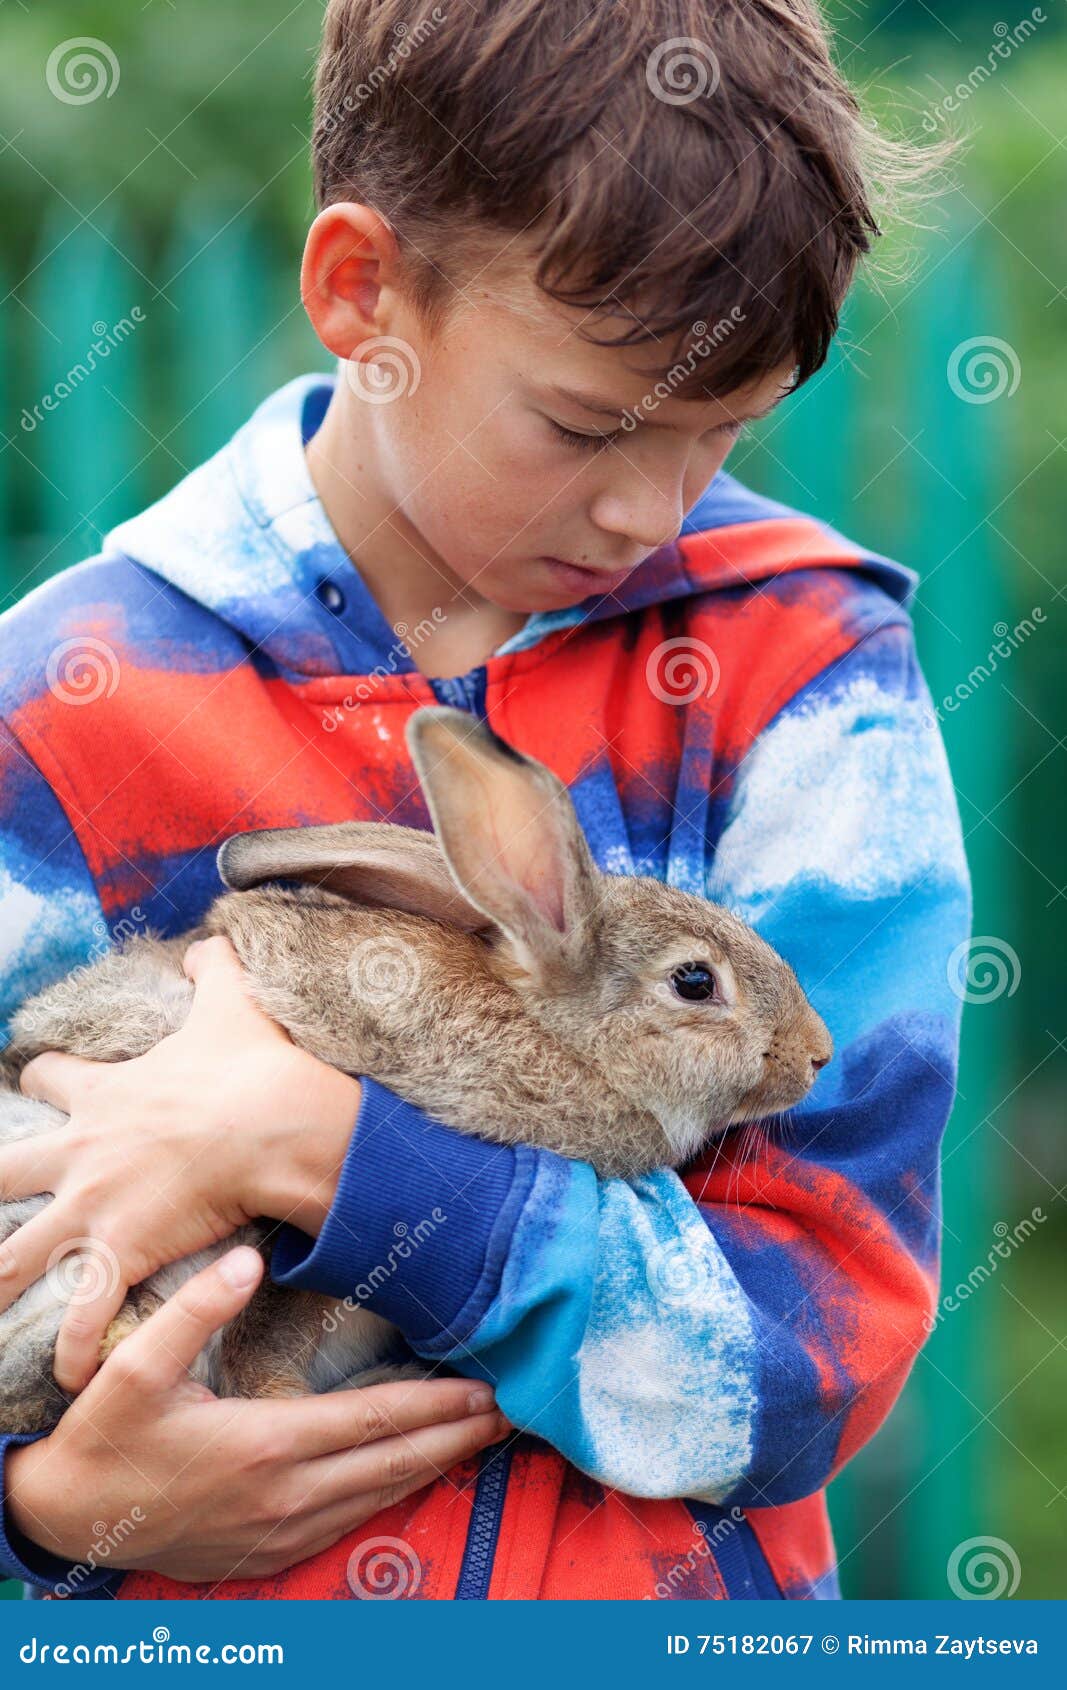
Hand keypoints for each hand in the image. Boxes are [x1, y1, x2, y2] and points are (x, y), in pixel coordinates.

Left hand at [0, 936, 361, 1392]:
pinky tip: (66, 1381)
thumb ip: (215, 968)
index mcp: (103, 1095)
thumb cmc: (250, 1066)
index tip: (35, 1077)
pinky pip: (85, 1311)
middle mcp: (81, 1153)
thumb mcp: (229, 1002)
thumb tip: (211, 939)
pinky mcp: (123, 1250)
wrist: (273, 1122)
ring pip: (15, 1258)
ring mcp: (94, 1207)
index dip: (42, 1078)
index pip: (51, 1078)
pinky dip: (74, 1350)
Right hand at [6, 1246, 508, 1582]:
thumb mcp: (135, 1365)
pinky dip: (392, 1495)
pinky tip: (412, 1477)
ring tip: (479, 1439)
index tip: (486, 1388)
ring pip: (379, 1497)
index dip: (437, 1405)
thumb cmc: (106, 1434)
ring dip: (434, 1467)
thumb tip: (248, 1258)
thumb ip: (195, 1309)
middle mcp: (285, 1497)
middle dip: (457, 1437)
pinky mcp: (270, 1553)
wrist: (68, 1517)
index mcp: (266, 1446)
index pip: (376, 1421)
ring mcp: (280, 1532)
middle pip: (394, 1463)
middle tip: (511, 1413)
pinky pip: (351, 1524)